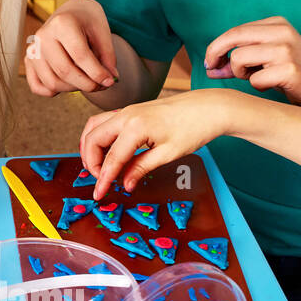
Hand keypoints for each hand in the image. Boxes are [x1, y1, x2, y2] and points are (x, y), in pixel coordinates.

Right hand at [25, 0, 119, 95]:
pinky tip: (69, 84)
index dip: (97, 73)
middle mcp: (42, 36)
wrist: (70, 14)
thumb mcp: (102, 32)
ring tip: (87, 82)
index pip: (80, 55)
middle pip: (65, 71)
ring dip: (73, 89)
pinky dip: (55, 91)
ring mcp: (32, 49)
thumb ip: (107, 57)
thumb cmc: (87, 22)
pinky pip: (38, 87)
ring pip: (52, 83)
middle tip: (101, 86)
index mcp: (62, 23)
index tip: (110, 81)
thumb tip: (108, 82)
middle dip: (87, 84)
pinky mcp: (28, 61)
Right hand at [80, 89, 237, 198]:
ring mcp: (127, 110)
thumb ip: (142, 168)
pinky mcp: (131, 111)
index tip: (99, 194)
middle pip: (93, 139)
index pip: (112, 158)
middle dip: (91, 162)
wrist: (209, 107)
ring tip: (97, 166)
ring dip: (90, 147)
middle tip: (101, 180)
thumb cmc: (194, 128)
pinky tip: (105, 150)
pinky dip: (98, 136)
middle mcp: (125, 115)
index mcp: (135, 126)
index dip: (103, 179)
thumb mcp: (168, 154)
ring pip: (93, 127)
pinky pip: (103, 122)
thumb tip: (126, 183)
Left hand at [204, 17, 300, 109]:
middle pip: (233, 38)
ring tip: (257, 78)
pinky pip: (254, 79)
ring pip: (238, 58)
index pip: (235, 31)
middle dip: (215, 54)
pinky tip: (273, 86)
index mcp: (277, 24)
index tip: (209, 62)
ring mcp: (287, 50)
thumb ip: (239, 60)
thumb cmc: (293, 75)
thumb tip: (210, 67)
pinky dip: (258, 86)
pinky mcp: (290, 70)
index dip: (216, 46)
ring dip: (240, 73)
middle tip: (211, 68)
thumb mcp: (266, 60)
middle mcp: (282, 32)